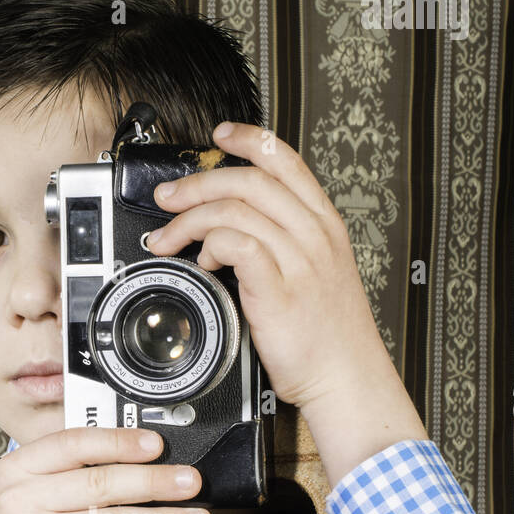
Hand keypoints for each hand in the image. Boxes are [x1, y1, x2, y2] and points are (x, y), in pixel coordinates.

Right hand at [0, 428, 210, 513]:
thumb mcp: (19, 500)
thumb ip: (61, 477)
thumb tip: (130, 461)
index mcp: (15, 471)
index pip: (75, 444)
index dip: (120, 442)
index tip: (155, 444)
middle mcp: (23, 499)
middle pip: (101, 482)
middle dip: (155, 480)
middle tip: (190, 480)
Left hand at [145, 121, 388, 410]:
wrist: (346, 378)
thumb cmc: (328, 337)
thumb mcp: (317, 275)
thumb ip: (285, 246)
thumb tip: (233, 231)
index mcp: (324, 225)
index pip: (285, 161)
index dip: (248, 139)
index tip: (218, 134)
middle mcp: (314, 235)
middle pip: (249, 180)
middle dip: (197, 183)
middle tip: (167, 197)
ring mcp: (299, 260)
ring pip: (236, 209)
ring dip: (190, 219)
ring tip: (168, 239)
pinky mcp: (279, 289)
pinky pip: (236, 244)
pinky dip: (210, 245)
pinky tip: (202, 262)